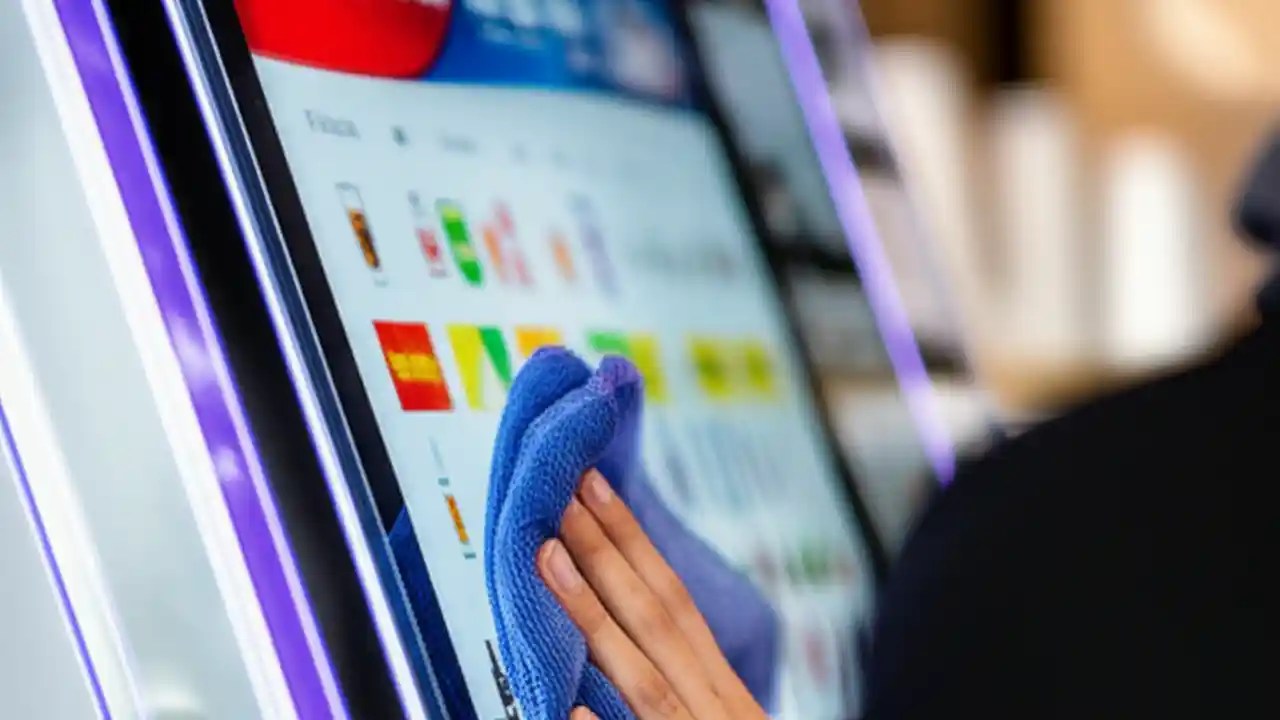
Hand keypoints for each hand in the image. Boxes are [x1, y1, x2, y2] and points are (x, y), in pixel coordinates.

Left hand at [539, 470, 770, 719]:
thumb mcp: (721, 714)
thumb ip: (678, 673)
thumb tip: (625, 606)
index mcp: (722, 687)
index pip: (672, 600)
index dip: (631, 541)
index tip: (590, 486)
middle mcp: (714, 707)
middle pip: (655, 620)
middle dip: (603, 556)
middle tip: (560, 498)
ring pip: (642, 681)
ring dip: (591, 617)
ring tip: (547, 560)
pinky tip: (571, 710)